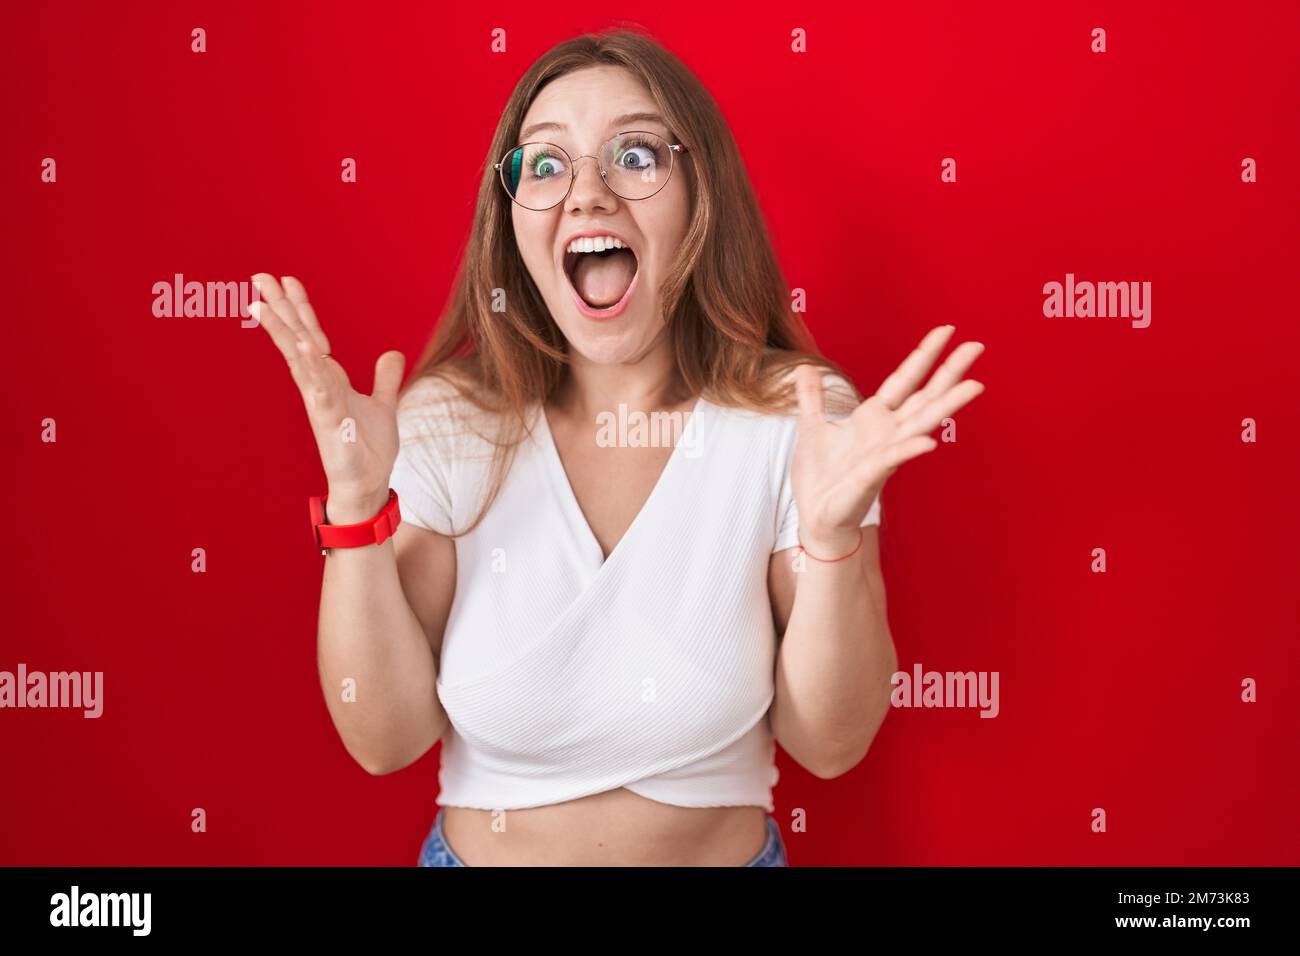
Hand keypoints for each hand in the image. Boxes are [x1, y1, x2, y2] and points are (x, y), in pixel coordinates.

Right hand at [250, 274, 405, 516]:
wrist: (369, 484)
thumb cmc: (369, 448)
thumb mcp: (383, 405)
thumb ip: (385, 380)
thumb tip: (392, 355)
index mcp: (330, 379)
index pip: (312, 336)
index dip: (300, 308)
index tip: (286, 280)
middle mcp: (319, 386)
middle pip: (296, 339)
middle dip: (280, 308)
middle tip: (259, 276)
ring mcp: (321, 403)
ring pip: (299, 361)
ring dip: (283, 332)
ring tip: (265, 305)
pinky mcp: (330, 423)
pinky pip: (319, 392)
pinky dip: (312, 372)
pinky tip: (303, 351)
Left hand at [791, 325, 985, 552]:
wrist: (815, 515)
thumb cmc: (820, 476)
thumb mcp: (810, 427)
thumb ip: (812, 398)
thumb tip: (805, 367)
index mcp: (873, 418)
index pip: (904, 380)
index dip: (923, 355)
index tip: (946, 330)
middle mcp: (887, 433)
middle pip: (926, 396)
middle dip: (950, 371)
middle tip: (977, 346)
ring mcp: (883, 454)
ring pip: (921, 424)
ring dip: (947, 405)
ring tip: (975, 385)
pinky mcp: (871, 477)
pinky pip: (893, 460)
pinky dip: (910, 450)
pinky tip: (928, 441)